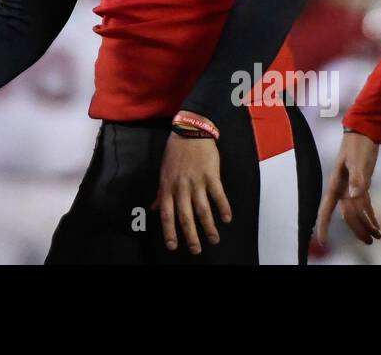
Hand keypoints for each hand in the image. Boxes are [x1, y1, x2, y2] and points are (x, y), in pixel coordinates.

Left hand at [154, 131, 230, 254]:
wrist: (191, 131)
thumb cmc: (175, 152)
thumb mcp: (164, 171)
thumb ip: (160, 192)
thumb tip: (153, 208)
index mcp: (168, 186)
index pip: (166, 213)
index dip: (169, 231)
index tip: (172, 246)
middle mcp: (181, 186)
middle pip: (185, 216)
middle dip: (190, 236)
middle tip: (196, 250)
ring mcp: (197, 181)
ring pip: (202, 209)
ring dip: (208, 227)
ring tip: (213, 239)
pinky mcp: (211, 175)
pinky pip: (218, 195)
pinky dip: (223, 208)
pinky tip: (227, 219)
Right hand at [316, 130, 380, 245]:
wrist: (363, 132)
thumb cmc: (357, 145)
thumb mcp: (357, 160)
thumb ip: (357, 179)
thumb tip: (356, 197)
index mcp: (336, 185)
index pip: (327, 210)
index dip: (324, 226)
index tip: (322, 242)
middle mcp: (342, 189)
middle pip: (348, 215)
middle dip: (357, 230)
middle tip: (370, 242)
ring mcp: (352, 187)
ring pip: (357, 212)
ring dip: (366, 225)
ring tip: (378, 236)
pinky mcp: (362, 184)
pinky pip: (365, 205)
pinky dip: (371, 216)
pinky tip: (376, 224)